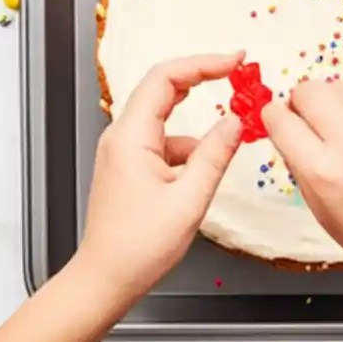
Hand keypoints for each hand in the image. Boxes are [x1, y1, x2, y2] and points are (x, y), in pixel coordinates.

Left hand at [76, 53, 243, 296]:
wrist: (105, 280)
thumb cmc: (138, 247)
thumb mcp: (190, 200)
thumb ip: (215, 155)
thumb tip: (236, 120)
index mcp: (131, 137)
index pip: (166, 77)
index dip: (203, 63)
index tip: (235, 61)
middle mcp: (121, 137)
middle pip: (163, 89)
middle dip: (202, 80)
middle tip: (237, 74)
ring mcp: (122, 151)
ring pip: (166, 120)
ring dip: (197, 128)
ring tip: (224, 151)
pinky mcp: (128, 166)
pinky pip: (163, 144)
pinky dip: (187, 151)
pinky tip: (200, 179)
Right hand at [261, 80, 342, 285]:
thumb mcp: (322, 212)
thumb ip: (302, 168)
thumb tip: (289, 131)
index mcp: (323, 174)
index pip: (282, 120)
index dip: (274, 117)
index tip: (279, 120)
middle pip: (311, 90)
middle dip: (301, 100)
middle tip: (307, 117)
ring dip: (333, 99)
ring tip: (339, 122)